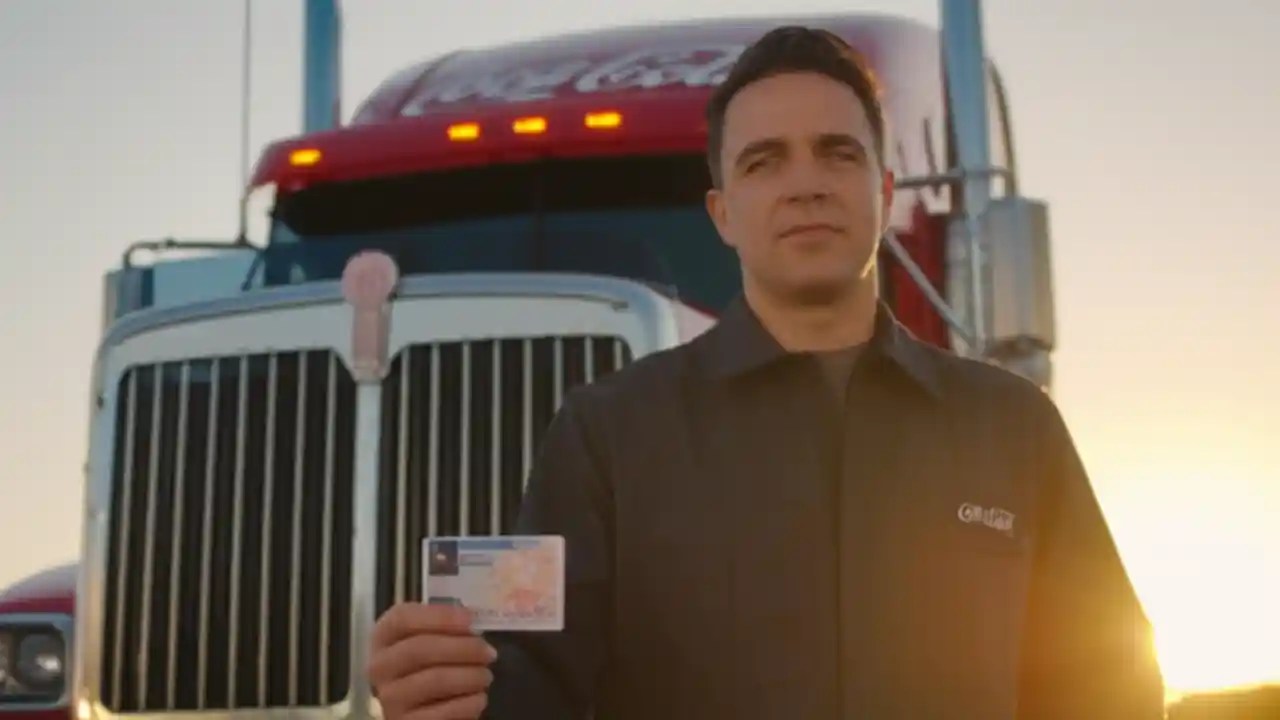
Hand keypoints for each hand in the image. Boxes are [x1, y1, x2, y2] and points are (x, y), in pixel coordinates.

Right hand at [369, 602, 498, 718]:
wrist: (420, 708)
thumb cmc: (430, 665)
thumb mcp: (430, 639)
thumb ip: (444, 626)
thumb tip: (471, 618)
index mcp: (384, 637)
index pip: (403, 618)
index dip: (440, 616)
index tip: (471, 619)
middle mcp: (380, 666)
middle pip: (420, 648)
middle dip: (463, 648)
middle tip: (489, 653)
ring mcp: (390, 698)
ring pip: (435, 680)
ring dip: (470, 676)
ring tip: (485, 676)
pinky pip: (443, 712)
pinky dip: (468, 703)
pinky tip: (479, 698)